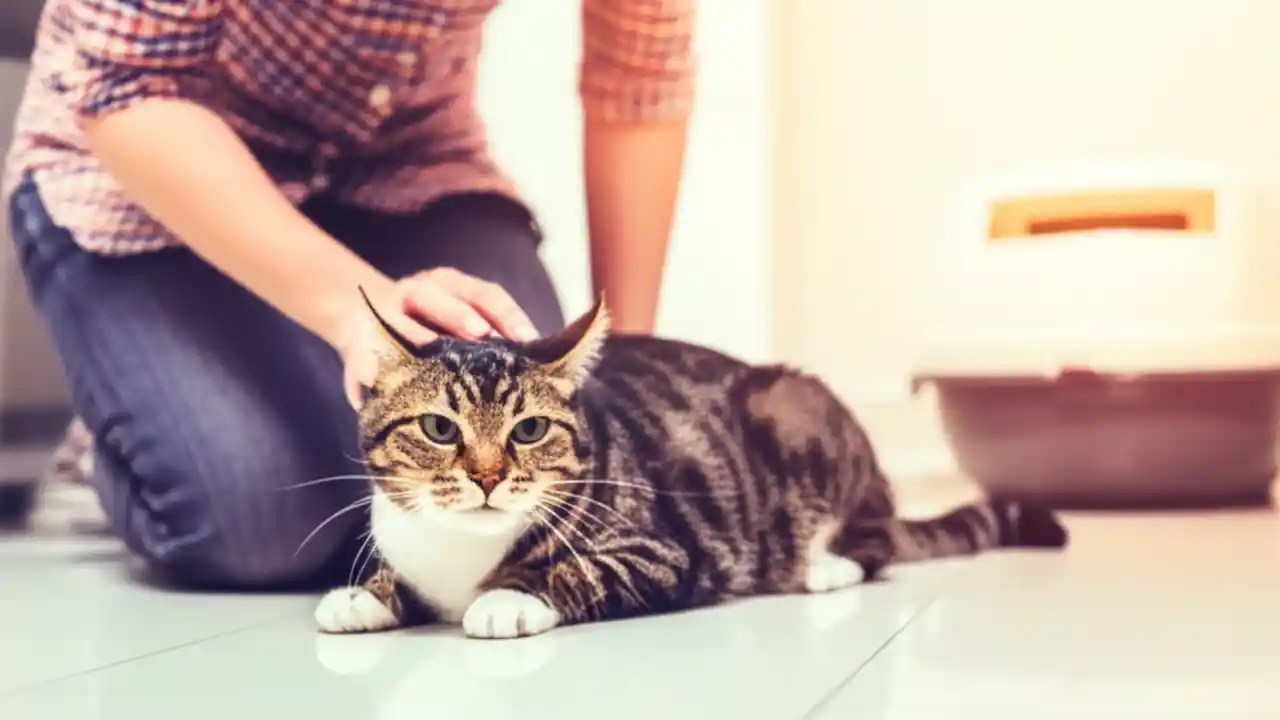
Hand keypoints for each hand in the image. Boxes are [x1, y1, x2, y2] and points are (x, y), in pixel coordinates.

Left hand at [336, 268, 538, 407]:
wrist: (381, 323)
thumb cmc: (377, 355)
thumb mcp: (363, 366)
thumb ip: (364, 374)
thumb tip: (367, 384)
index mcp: (385, 310)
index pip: (398, 319)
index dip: (416, 334)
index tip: (432, 349)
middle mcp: (416, 290)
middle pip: (438, 296)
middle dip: (460, 315)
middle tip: (482, 335)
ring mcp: (449, 286)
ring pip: (477, 292)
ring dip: (502, 314)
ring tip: (526, 338)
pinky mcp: (474, 290)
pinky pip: (497, 299)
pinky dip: (515, 318)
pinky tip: (533, 339)